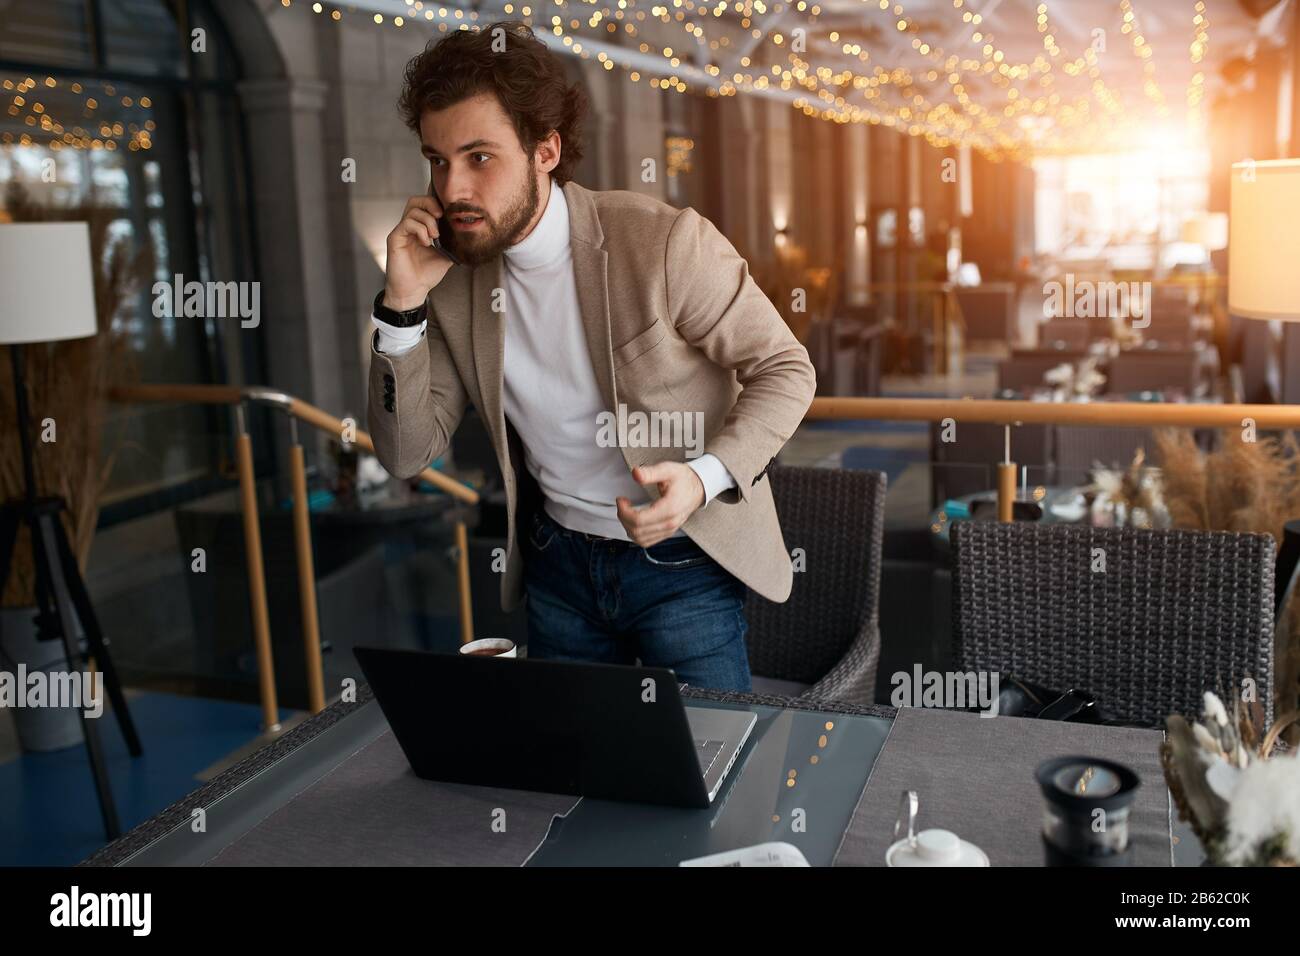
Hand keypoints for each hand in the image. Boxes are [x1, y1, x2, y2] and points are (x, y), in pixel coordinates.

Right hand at [383, 194, 454, 310]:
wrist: (414, 291)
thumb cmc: (426, 275)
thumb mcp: (446, 255)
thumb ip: (451, 241)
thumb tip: (464, 231)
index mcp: (421, 228)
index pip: (425, 204)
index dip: (436, 203)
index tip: (448, 214)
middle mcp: (410, 227)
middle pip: (416, 200)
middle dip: (431, 204)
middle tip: (441, 216)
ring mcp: (402, 231)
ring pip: (412, 209)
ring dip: (428, 220)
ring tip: (435, 236)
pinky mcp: (395, 238)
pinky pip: (407, 223)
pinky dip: (420, 230)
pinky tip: (426, 242)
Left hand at [616, 462, 705, 546]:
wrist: (699, 488)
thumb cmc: (684, 479)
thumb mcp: (668, 470)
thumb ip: (651, 472)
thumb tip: (635, 474)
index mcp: (669, 508)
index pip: (639, 520)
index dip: (624, 511)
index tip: (621, 500)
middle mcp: (670, 523)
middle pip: (637, 531)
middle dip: (623, 517)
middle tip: (622, 504)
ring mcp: (669, 530)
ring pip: (640, 539)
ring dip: (628, 527)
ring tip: (627, 512)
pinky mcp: (667, 532)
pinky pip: (647, 542)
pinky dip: (636, 534)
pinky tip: (634, 521)